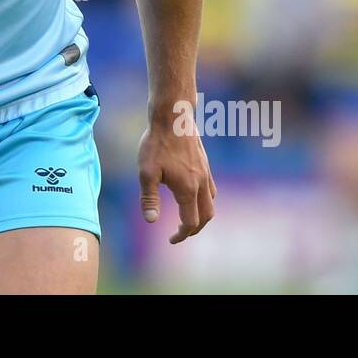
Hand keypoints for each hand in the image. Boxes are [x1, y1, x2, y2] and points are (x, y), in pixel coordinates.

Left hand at [138, 107, 216, 243]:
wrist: (173, 117)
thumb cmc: (157, 143)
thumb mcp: (146, 172)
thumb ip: (149, 198)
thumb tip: (150, 221)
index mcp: (187, 189)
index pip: (190, 222)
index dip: (182, 235)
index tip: (171, 240)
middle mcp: (201, 184)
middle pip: (206, 217)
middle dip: (194, 229)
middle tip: (179, 233)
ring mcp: (205, 173)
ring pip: (211, 203)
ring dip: (201, 215)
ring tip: (186, 217)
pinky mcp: (205, 164)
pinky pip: (211, 189)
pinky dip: (204, 199)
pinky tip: (192, 195)